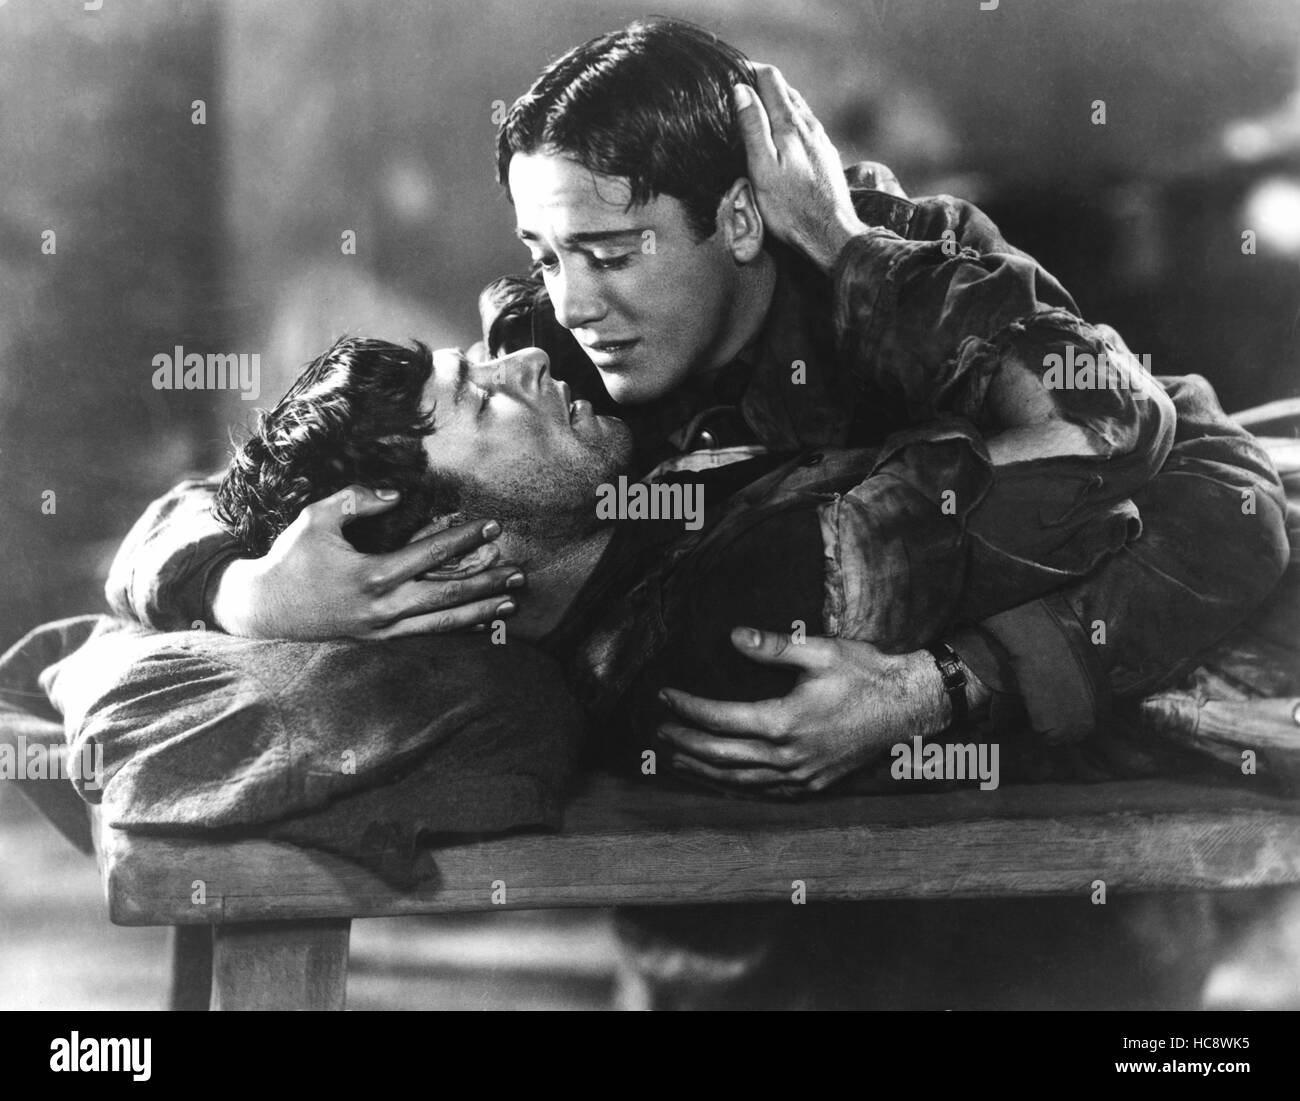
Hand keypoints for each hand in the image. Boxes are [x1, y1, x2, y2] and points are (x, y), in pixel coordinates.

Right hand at [210, 485, 522, 638]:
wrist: (261, 610)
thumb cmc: (289, 558)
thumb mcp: (316, 518)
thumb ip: (357, 499)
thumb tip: (396, 494)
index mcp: (371, 574)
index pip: (430, 554)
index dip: (464, 538)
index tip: (491, 526)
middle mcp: (382, 607)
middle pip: (448, 595)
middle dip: (486, 582)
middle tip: (518, 571)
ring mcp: (381, 629)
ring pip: (442, 623)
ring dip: (480, 612)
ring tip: (510, 602)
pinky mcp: (377, 641)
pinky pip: (425, 636)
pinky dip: (455, 630)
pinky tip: (480, 625)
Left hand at [656, 627, 949, 797]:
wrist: (910, 706)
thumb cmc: (867, 674)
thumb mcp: (820, 651)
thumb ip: (773, 647)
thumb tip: (734, 635)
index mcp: (786, 722)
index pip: (721, 719)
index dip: (688, 708)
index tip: (664, 695)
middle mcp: (789, 756)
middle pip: (721, 756)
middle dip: (684, 743)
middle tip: (658, 730)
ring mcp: (801, 776)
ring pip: (738, 780)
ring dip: (702, 771)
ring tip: (674, 759)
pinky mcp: (813, 784)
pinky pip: (763, 791)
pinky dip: (734, 785)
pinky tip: (719, 779)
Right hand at [733, 64, 867, 271]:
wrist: (830, 234)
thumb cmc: (790, 207)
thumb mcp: (762, 167)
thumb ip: (753, 126)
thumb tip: (742, 89)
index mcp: (790, 123)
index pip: (771, 79)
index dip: (751, 70)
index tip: (733, 75)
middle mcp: (810, 125)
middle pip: (786, 90)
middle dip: (763, 85)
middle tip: (741, 90)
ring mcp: (821, 140)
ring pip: (798, 108)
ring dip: (778, 102)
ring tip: (759, 108)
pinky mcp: (826, 156)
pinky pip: (807, 127)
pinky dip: (790, 121)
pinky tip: (784, 135)